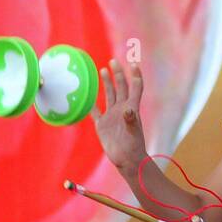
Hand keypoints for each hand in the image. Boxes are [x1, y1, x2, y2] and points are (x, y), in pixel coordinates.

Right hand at [89, 57, 147, 174]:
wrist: (126, 161)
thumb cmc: (133, 147)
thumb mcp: (133, 133)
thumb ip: (131, 120)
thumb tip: (128, 110)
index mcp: (132, 108)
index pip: (135, 87)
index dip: (135, 75)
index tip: (134, 63)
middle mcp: (122, 109)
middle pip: (121, 87)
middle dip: (118, 73)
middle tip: (113, 61)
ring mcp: (112, 116)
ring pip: (109, 94)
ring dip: (107, 82)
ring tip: (103, 69)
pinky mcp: (102, 125)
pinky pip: (94, 111)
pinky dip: (90, 102)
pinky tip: (86, 94)